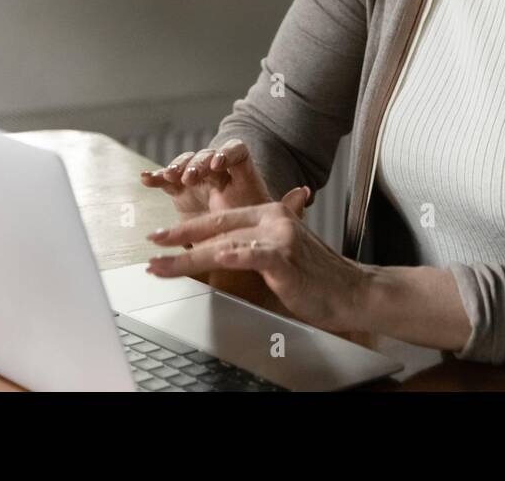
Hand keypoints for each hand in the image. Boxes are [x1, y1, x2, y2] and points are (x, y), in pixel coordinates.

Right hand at [139, 138, 308, 221]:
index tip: (217, 165)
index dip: (226, 154)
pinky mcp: (179, 193)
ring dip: (177, 168)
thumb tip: (304, 193)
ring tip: (169, 177)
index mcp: (242, 175)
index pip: (236, 152)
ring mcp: (197, 181)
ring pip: (186, 164)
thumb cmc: (256, 228)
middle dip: (198, 163)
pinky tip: (147, 179)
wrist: (236, 244)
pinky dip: (157, 178)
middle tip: (191, 176)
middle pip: (206, 156)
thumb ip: (287, 209)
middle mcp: (219, 173)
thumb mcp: (272, 222)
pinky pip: (167, 181)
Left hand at [144, 199, 368, 333]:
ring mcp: (279, 236)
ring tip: (160, 266)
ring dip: (187, 257)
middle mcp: (273, 218)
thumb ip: (259, 246)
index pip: (221, 219)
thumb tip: (232, 250)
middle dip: (178, 238)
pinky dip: (227, 258)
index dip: (189, 228)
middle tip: (151, 245)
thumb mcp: (285, 253)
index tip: (162, 237)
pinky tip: (207, 262)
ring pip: (223, 243)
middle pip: (216, 228)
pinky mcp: (284, 257)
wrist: (353, 291)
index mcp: (271, 214)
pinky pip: (249, 255)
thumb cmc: (319, 278)